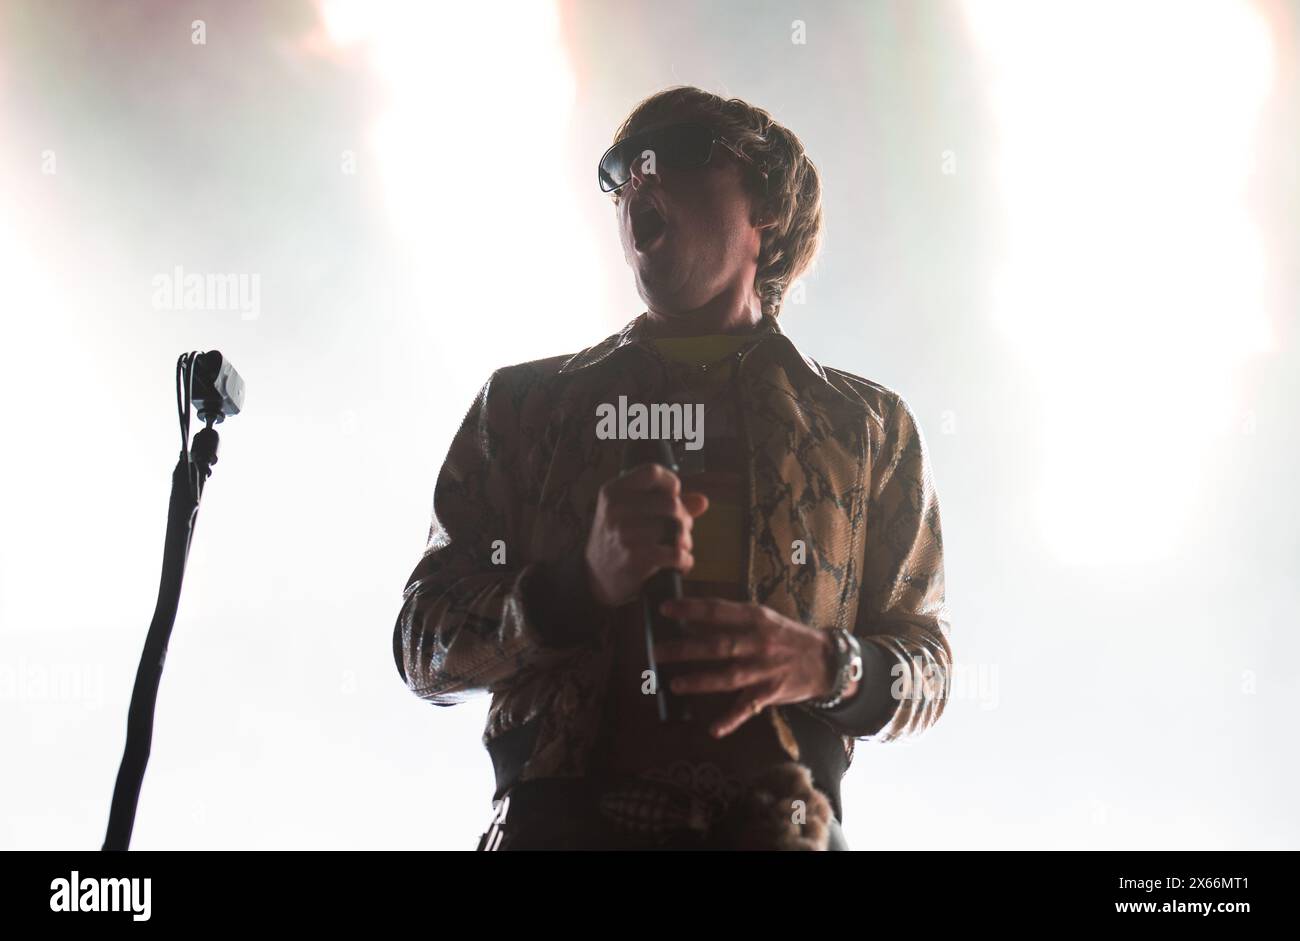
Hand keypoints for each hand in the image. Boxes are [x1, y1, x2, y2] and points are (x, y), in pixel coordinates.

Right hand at [584, 463, 709, 607]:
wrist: (595, 577)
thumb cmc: (618, 539)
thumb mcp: (630, 514)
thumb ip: (665, 503)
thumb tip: (703, 501)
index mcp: (613, 491)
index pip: (652, 472)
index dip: (671, 483)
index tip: (674, 497)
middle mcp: (616, 509)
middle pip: (671, 503)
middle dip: (684, 518)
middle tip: (681, 530)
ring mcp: (625, 533)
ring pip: (676, 529)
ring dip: (686, 541)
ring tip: (680, 548)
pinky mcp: (635, 557)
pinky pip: (676, 553)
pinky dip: (684, 561)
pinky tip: (679, 563)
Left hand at [653, 597, 853, 737]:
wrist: (826, 660)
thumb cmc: (788, 636)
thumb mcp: (764, 619)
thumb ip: (732, 620)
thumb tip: (693, 621)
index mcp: (756, 618)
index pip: (718, 611)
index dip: (691, 609)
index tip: (665, 609)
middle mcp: (760, 643)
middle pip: (717, 646)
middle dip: (685, 649)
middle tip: (656, 651)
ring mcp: (765, 670)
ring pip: (728, 676)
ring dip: (700, 681)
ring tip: (675, 685)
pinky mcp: (770, 693)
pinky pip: (747, 709)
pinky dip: (731, 721)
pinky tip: (713, 730)